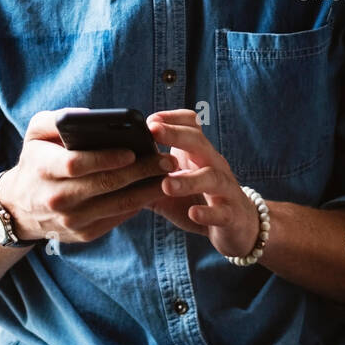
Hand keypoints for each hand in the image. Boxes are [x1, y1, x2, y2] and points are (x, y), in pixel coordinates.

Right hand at [0, 110, 175, 243]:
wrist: (20, 207)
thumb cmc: (36, 161)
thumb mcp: (34, 134)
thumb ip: (57, 119)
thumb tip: (89, 116)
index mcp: (43, 169)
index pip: (76, 164)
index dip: (106, 158)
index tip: (132, 150)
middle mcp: (56, 198)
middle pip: (104, 185)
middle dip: (140, 172)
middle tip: (166, 160)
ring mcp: (70, 220)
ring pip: (116, 205)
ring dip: (147, 191)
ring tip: (168, 176)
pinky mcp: (83, 233)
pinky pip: (116, 218)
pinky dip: (137, 205)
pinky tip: (152, 190)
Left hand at [138, 109, 260, 257]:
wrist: (237, 226)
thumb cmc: (196, 200)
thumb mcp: (169, 183)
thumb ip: (144, 175)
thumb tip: (107, 167)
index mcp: (197, 154)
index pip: (191, 124)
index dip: (172, 118)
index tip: (149, 120)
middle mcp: (213, 165)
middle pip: (199, 142)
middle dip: (176, 135)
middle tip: (153, 132)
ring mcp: (224, 189)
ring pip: (211, 177)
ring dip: (188, 180)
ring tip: (167, 183)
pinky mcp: (230, 215)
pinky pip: (222, 212)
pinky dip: (208, 213)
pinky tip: (193, 214)